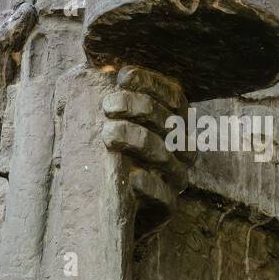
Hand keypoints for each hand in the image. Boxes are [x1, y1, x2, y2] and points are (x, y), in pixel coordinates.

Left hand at [100, 65, 192, 227]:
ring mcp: (174, 179)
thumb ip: (108, 101)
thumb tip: (98, 65)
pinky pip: (165, 198)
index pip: (174, 97)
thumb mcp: (104, 126)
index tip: (123, 75)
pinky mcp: (166, 209)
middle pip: (169, 122)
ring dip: (138, 141)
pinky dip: (150, 187)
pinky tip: (132, 179)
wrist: (100, 214)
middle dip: (140, 108)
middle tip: (108, 105)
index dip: (152, 83)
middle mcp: (180, 149)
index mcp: (172, 124)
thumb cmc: (101, 161)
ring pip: (165, 156)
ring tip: (109, 134)